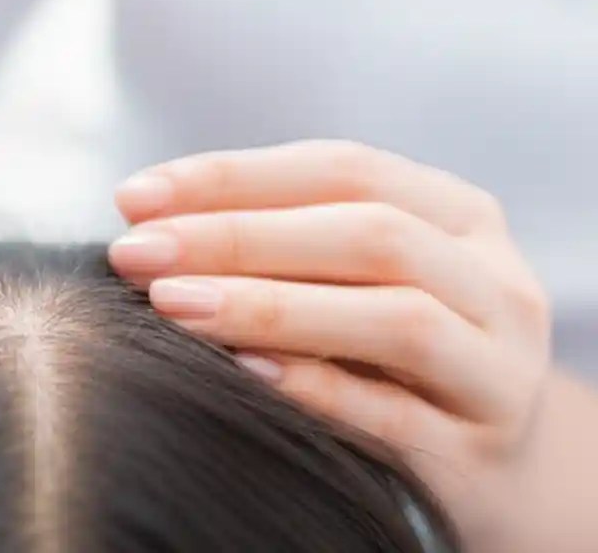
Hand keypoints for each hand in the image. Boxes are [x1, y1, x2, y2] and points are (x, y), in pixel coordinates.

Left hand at [108, 140, 551, 546]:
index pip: (344, 168)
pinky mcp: (479, 453)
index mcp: (459, 215)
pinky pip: (396, 415)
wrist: (492, 463)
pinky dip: (317, 388)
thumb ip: (277, 243)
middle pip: (370, 234)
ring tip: (171, 303)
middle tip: (134, 253)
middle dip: (238, 237)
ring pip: (398, 319)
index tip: (132, 198)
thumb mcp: (349, 278)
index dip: (233, 177)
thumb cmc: (386, 351)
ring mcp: (498, 370)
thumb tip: (143, 220)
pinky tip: (242, 372)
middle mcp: (496, 282)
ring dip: (272, 307)